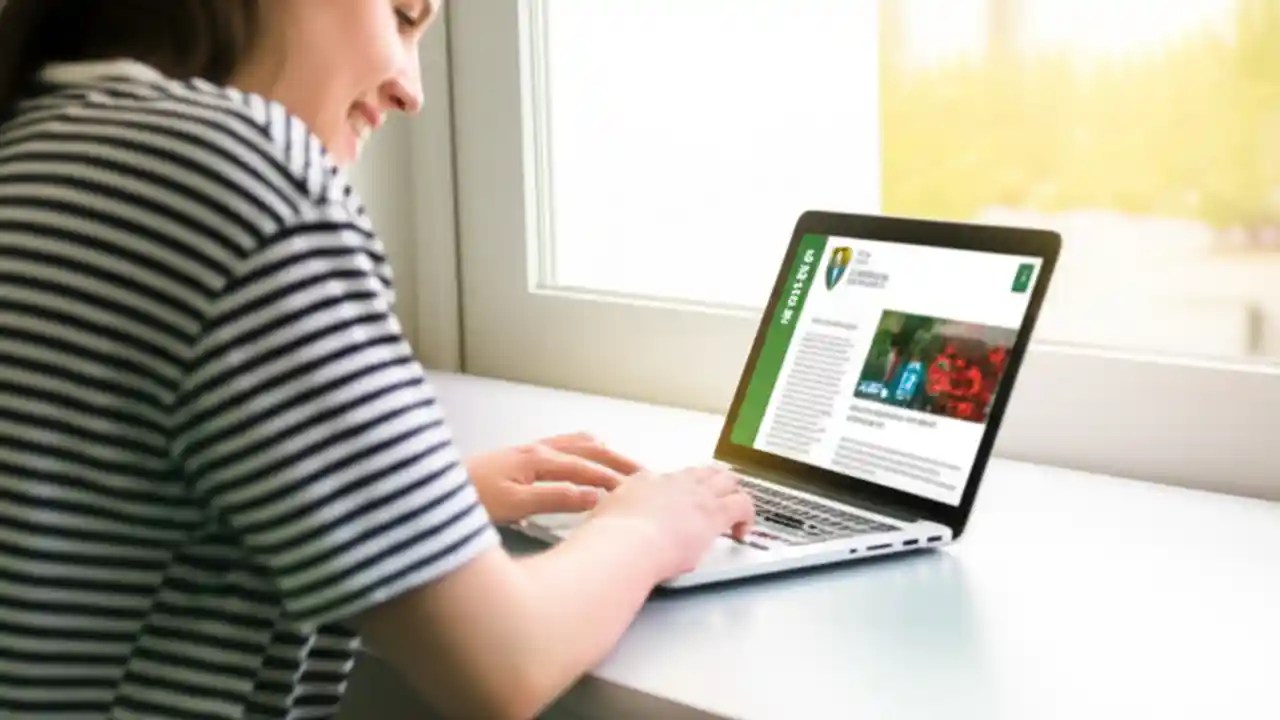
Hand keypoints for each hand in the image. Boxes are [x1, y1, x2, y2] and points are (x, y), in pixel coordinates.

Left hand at [465, 433, 643, 524]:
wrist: (431, 488)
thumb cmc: (471, 499)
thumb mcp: (515, 505)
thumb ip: (556, 498)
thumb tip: (594, 496)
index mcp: (539, 459)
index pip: (587, 469)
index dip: (613, 481)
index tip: (638, 494)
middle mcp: (538, 449)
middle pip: (588, 451)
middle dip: (618, 462)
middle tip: (646, 476)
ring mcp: (529, 450)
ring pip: (577, 444)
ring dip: (604, 453)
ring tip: (626, 464)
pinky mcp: (521, 456)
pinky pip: (564, 444)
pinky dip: (585, 448)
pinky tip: (587, 452)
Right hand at [588, 465, 755, 578]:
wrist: (625, 543)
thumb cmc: (610, 538)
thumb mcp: (603, 520)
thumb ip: (610, 518)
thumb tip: (604, 525)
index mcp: (645, 483)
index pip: (669, 481)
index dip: (679, 493)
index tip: (680, 507)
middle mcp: (673, 483)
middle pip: (702, 473)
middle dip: (712, 484)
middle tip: (717, 501)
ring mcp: (696, 495)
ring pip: (727, 481)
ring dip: (732, 494)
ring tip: (736, 512)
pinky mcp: (714, 513)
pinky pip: (743, 505)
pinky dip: (747, 517)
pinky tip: (742, 532)